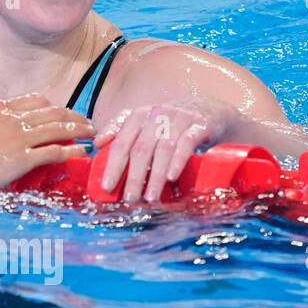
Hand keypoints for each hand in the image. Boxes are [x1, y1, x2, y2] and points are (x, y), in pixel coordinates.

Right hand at [0, 95, 93, 185]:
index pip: (34, 101)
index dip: (52, 107)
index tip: (61, 112)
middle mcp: (11, 119)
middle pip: (52, 113)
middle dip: (73, 116)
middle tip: (86, 122)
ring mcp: (17, 139)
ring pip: (58, 129)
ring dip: (78, 130)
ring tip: (91, 134)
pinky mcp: (21, 160)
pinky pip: (54, 152)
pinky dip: (70, 151)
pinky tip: (80, 152)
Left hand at [93, 97, 235, 201]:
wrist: (209, 108)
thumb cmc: (170, 123)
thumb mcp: (144, 123)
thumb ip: (121, 132)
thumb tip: (97, 143)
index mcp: (137, 116)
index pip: (121, 143)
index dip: (113, 166)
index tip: (107, 187)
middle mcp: (155, 115)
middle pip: (140, 149)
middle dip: (133, 176)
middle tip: (130, 199)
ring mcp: (178, 119)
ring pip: (162, 149)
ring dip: (155, 175)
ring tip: (150, 197)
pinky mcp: (200, 125)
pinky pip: (186, 144)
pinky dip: (178, 161)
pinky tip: (172, 178)